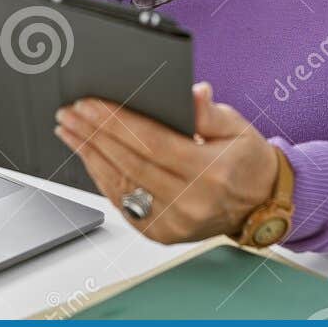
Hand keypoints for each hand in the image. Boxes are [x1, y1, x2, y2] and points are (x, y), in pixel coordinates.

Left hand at [55, 82, 278, 243]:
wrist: (258, 204)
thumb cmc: (245, 160)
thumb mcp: (237, 127)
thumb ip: (210, 111)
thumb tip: (192, 93)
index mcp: (211, 172)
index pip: (151, 143)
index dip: (116, 123)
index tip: (89, 104)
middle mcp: (191, 202)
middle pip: (129, 163)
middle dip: (93, 134)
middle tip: (68, 113)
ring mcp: (174, 223)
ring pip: (121, 185)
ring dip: (89, 155)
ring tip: (69, 131)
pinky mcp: (161, 233)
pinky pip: (123, 204)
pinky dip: (101, 179)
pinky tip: (87, 157)